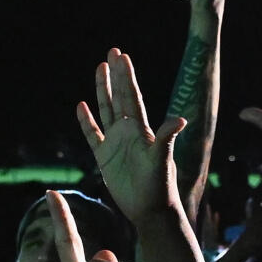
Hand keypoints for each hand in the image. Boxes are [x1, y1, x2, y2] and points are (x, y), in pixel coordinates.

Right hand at [75, 49, 187, 227]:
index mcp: (141, 129)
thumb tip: (180, 120)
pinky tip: (81, 106)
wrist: (150, 210)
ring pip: (106, 110)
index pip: (132, 97)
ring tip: (99, 68)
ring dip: (102, 91)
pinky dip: (86, 121)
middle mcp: (128, 131)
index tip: (122, 56)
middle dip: (116, 75)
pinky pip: (93, 135)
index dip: (127, 77)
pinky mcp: (104, 157)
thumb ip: (167, 137)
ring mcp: (116, 143)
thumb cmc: (159, 186)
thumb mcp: (161, 160)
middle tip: (112, 51)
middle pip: (119, 97)